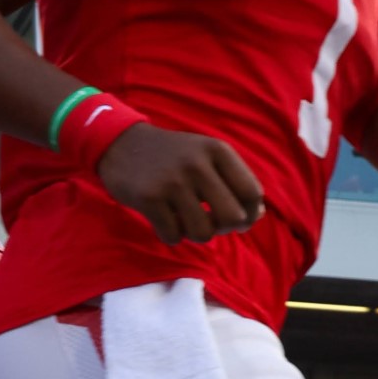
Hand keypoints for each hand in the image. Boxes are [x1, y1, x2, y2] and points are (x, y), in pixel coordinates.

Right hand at [96, 123, 264, 244]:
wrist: (120, 142)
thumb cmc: (172, 156)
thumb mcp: (205, 155)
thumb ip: (233, 181)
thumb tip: (256, 215)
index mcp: (216, 150)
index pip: (251, 193)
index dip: (249, 213)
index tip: (237, 217)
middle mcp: (197, 164)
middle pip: (232, 217)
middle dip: (223, 228)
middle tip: (210, 221)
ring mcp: (172, 181)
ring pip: (203, 233)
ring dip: (194, 233)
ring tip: (183, 219)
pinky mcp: (149, 198)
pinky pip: (173, 236)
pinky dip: (170, 234)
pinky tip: (163, 218)